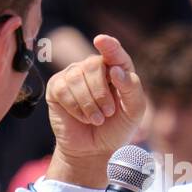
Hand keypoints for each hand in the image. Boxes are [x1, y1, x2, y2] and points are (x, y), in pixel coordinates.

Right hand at [46, 35, 146, 172]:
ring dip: (89, 104)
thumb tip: (115, 70)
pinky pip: (63, 90)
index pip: (113, 52)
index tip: (101, 41)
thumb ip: (131, 88)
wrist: (95, 150)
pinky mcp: (57, 87)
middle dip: (101, 93)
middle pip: (93, 65)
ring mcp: (73, 75)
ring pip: (76, 78)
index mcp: (115, 68)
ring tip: (96, 119)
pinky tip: (81, 117)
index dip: (109, 46)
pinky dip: (75, 108)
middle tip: (108, 112)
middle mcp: (93, 67)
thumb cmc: (117, 127)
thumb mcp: (134, 110)